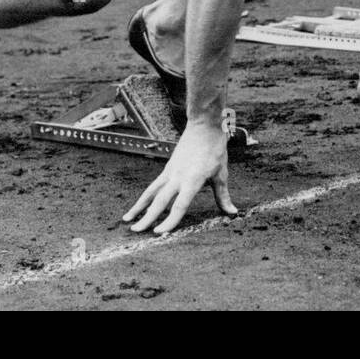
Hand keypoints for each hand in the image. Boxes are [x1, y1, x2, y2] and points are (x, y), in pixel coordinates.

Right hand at [123, 119, 236, 233]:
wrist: (203, 125)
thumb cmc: (214, 148)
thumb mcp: (221, 173)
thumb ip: (223, 195)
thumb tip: (232, 212)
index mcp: (192, 179)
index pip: (179, 205)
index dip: (169, 220)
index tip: (159, 232)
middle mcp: (178, 177)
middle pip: (160, 201)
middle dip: (147, 218)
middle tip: (136, 231)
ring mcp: (170, 172)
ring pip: (151, 192)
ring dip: (139, 207)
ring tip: (127, 220)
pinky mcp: (168, 168)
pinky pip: (154, 185)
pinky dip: (145, 197)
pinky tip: (139, 205)